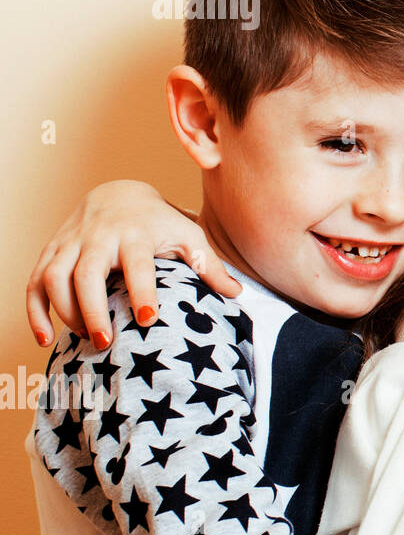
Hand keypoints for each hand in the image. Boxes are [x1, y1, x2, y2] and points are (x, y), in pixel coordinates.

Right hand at [26, 180, 240, 348]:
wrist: (119, 193)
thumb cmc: (159, 222)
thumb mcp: (188, 235)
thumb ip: (210, 264)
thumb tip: (237, 293)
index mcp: (136, 234)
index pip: (138, 263)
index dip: (142, 290)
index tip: (150, 319)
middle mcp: (99, 236)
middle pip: (86, 272)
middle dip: (93, 308)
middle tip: (107, 341)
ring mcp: (71, 243)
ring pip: (54, 277)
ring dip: (64, 311)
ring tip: (84, 339)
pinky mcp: (51, 251)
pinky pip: (34, 282)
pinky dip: (35, 311)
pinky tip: (46, 338)